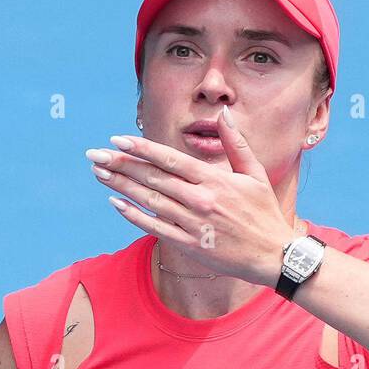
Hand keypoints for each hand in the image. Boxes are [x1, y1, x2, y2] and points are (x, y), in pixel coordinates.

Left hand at [86, 105, 297, 285]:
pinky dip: (134, 216)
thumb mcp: (255, 173)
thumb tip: (224, 112)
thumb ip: (235, 142)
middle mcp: (199, 200)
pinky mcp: (190, 245)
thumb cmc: (263, 213)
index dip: (141, 148)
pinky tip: (116, 204)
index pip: (169, 159)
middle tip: (95, 154)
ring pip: (149, 201)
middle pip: (152, 178)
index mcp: (213, 180)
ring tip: (100, 173)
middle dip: (121, 164)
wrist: (273, 255)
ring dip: (121, 186)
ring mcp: (193, 224)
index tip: (118, 139)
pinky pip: (156, 228)